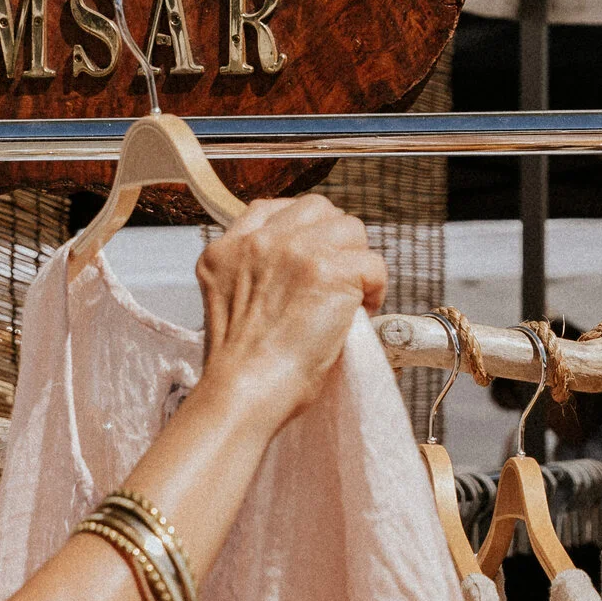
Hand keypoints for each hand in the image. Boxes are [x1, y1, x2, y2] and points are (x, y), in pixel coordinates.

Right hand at [195, 193, 385, 431]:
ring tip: (351, 297)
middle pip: (318, 210)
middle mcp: (258, 241)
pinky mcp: (329, 270)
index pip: (272, 208)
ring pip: (351, 229)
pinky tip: (359, 312)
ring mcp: (294, 251)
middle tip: (338, 279)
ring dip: (358, 262)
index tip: (312, 257)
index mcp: (227, 249)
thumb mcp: (226, 303)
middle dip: (335, 240)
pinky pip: (373, 263)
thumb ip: (252, 273)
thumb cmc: (240, 368)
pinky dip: (375, 288)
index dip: (301, 230)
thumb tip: (296, 273)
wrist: (244, 391)